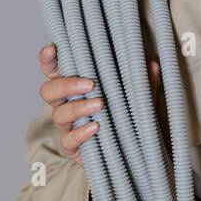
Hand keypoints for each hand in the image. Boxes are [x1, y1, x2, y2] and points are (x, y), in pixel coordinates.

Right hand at [37, 43, 160, 164]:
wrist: (128, 151)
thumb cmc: (124, 115)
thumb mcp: (136, 95)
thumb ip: (142, 81)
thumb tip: (152, 65)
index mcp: (74, 86)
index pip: (52, 69)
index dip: (47, 59)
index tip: (52, 49)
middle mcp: (65, 104)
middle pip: (48, 90)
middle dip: (65, 85)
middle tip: (89, 83)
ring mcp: (66, 127)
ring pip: (59, 114)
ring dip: (78, 107)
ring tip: (100, 104)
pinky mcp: (71, 147)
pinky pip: (68, 140)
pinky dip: (81, 133)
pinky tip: (96, 127)